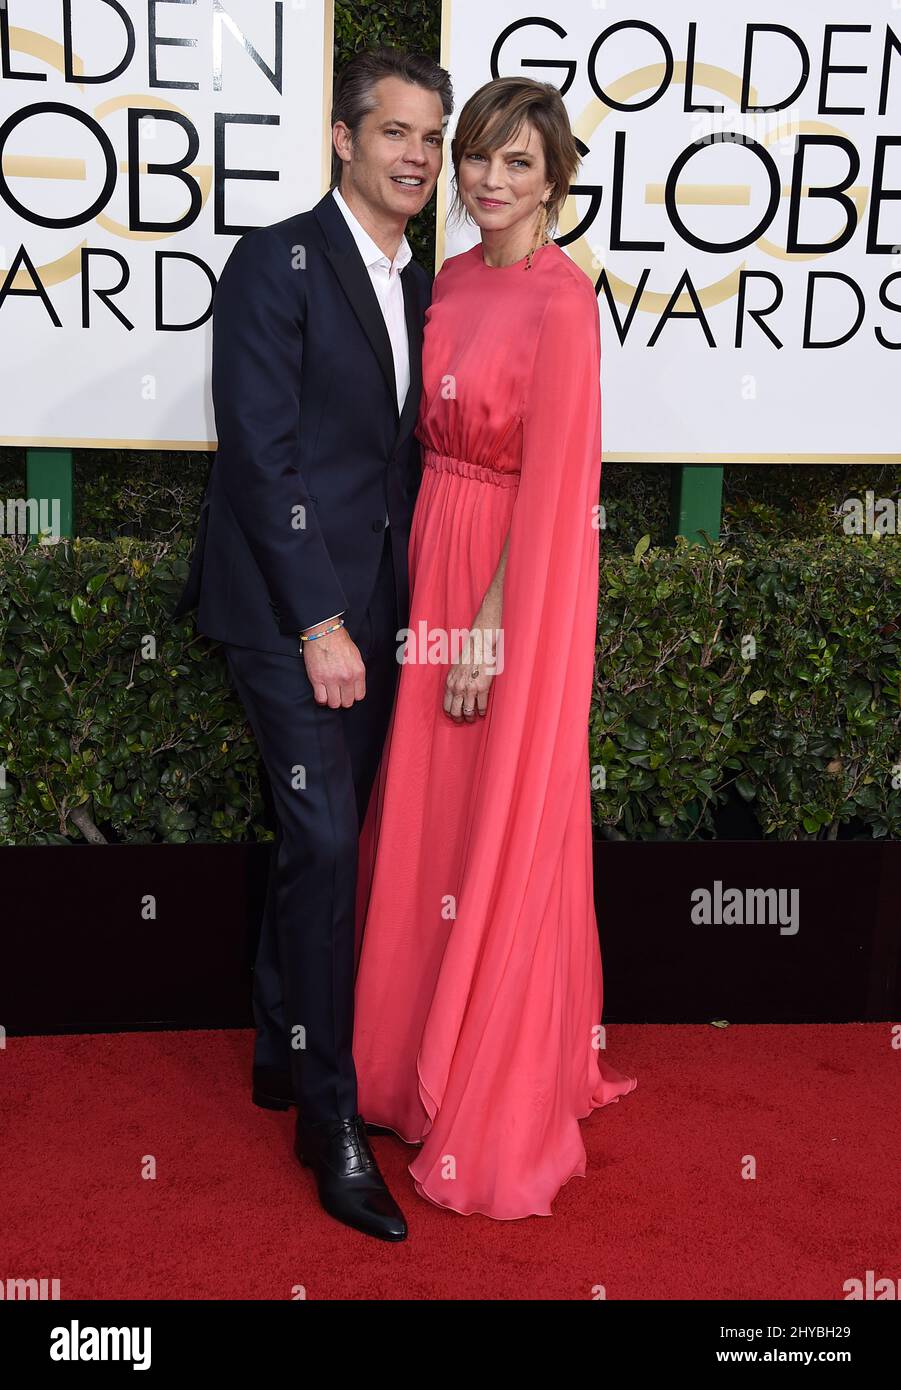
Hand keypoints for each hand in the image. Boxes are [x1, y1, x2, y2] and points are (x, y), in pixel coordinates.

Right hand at [301, 625, 365, 707]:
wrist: (323, 632)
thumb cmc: (339, 640)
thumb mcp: (356, 656)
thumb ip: (356, 672)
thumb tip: (354, 684)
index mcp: (358, 671)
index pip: (359, 696)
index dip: (352, 695)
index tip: (348, 692)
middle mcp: (346, 677)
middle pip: (347, 702)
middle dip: (342, 699)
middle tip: (338, 693)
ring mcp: (331, 679)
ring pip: (334, 704)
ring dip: (331, 700)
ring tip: (329, 693)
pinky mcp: (317, 679)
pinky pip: (321, 699)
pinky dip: (321, 699)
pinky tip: (321, 693)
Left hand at [443, 605, 500, 722]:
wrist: (479, 647)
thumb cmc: (468, 656)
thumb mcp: (455, 670)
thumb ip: (454, 682)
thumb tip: (455, 693)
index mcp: (449, 683)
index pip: (446, 705)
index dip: (450, 713)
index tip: (454, 715)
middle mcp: (458, 688)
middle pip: (455, 712)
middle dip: (459, 719)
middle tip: (464, 720)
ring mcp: (470, 689)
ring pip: (468, 712)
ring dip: (471, 717)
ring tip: (473, 718)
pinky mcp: (482, 688)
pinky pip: (481, 706)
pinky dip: (482, 712)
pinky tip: (483, 712)